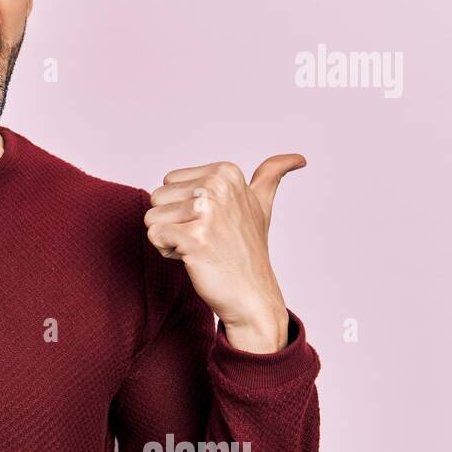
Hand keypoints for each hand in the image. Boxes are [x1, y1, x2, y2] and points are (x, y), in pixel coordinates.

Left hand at [144, 155, 305, 351]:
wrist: (251, 294)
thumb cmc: (248, 249)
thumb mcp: (261, 205)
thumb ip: (271, 175)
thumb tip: (300, 158)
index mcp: (226, 172)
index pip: (169, 182)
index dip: (182, 206)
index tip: (211, 222)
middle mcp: (216, 186)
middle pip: (157, 197)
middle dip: (173, 222)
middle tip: (205, 237)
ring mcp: (206, 211)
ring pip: (152, 217)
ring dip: (169, 238)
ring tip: (199, 247)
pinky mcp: (193, 237)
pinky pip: (154, 235)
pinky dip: (166, 251)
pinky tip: (192, 258)